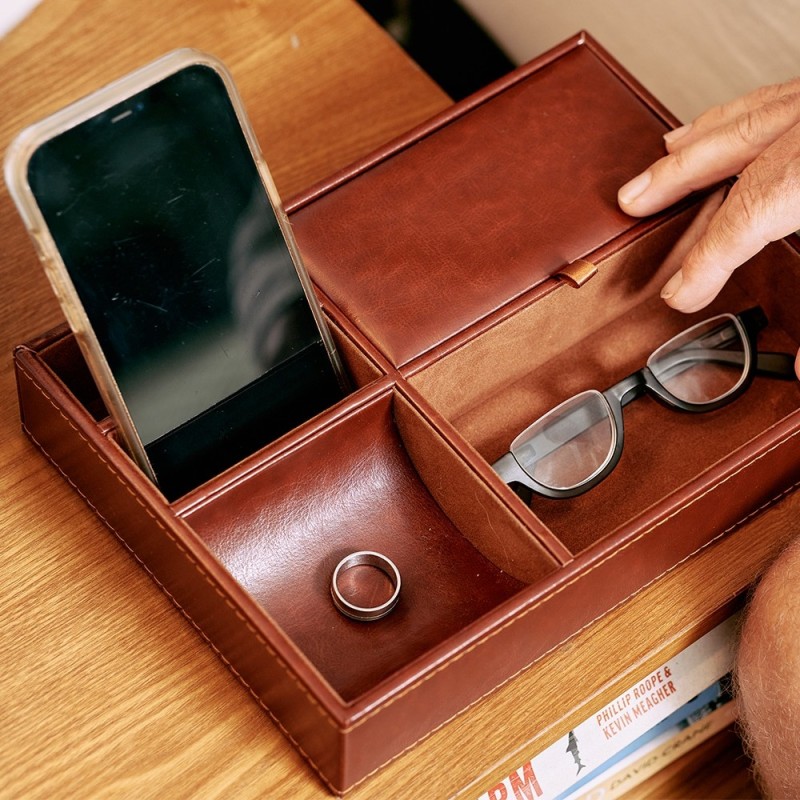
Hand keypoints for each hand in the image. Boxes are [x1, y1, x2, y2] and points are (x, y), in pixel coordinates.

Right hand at [617, 78, 799, 375]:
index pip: (749, 212)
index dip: (706, 258)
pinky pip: (777, 98)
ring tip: (664, 154)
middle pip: (734, 149)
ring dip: (701, 140)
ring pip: (751, 113)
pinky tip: (725, 124)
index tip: (679, 294)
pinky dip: (739, 115)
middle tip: (632, 202)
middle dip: (677, 178)